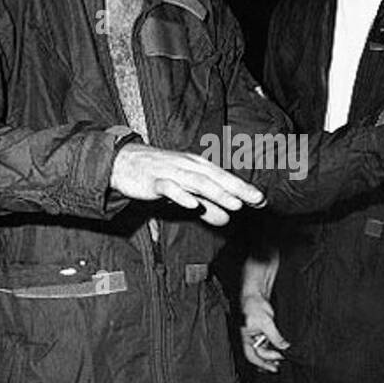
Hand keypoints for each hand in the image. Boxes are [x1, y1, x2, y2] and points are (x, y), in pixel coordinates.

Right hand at [110, 143, 265, 226]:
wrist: (121, 162)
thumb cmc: (157, 175)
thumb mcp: (186, 192)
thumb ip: (206, 206)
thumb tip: (227, 220)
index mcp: (196, 166)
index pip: (224, 177)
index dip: (243, 188)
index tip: (262, 200)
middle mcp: (187, 165)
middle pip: (216, 177)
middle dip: (238, 189)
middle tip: (257, 199)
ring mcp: (170, 171)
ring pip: (197, 182)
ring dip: (217, 193)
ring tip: (234, 203)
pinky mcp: (153, 180)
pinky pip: (169, 188)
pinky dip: (182, 195)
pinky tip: (193, 204)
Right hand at [240, 291, 288, 371]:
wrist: (254, 295)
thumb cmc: (254, 306)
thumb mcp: (266, 323)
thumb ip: (275, 337)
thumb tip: (284, 347)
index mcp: (244, 339)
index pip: (253, 356)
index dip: (263, 363)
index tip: (274, 367)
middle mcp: (248, 340)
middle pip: (258, 355)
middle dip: (269, 360)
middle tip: (280, 363)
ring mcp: (254, 337)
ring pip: (262, 350)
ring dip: (271, 355)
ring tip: (281, 358)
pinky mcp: (261, 332)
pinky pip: (266, 344)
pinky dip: (273, 348)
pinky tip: (280, 351)